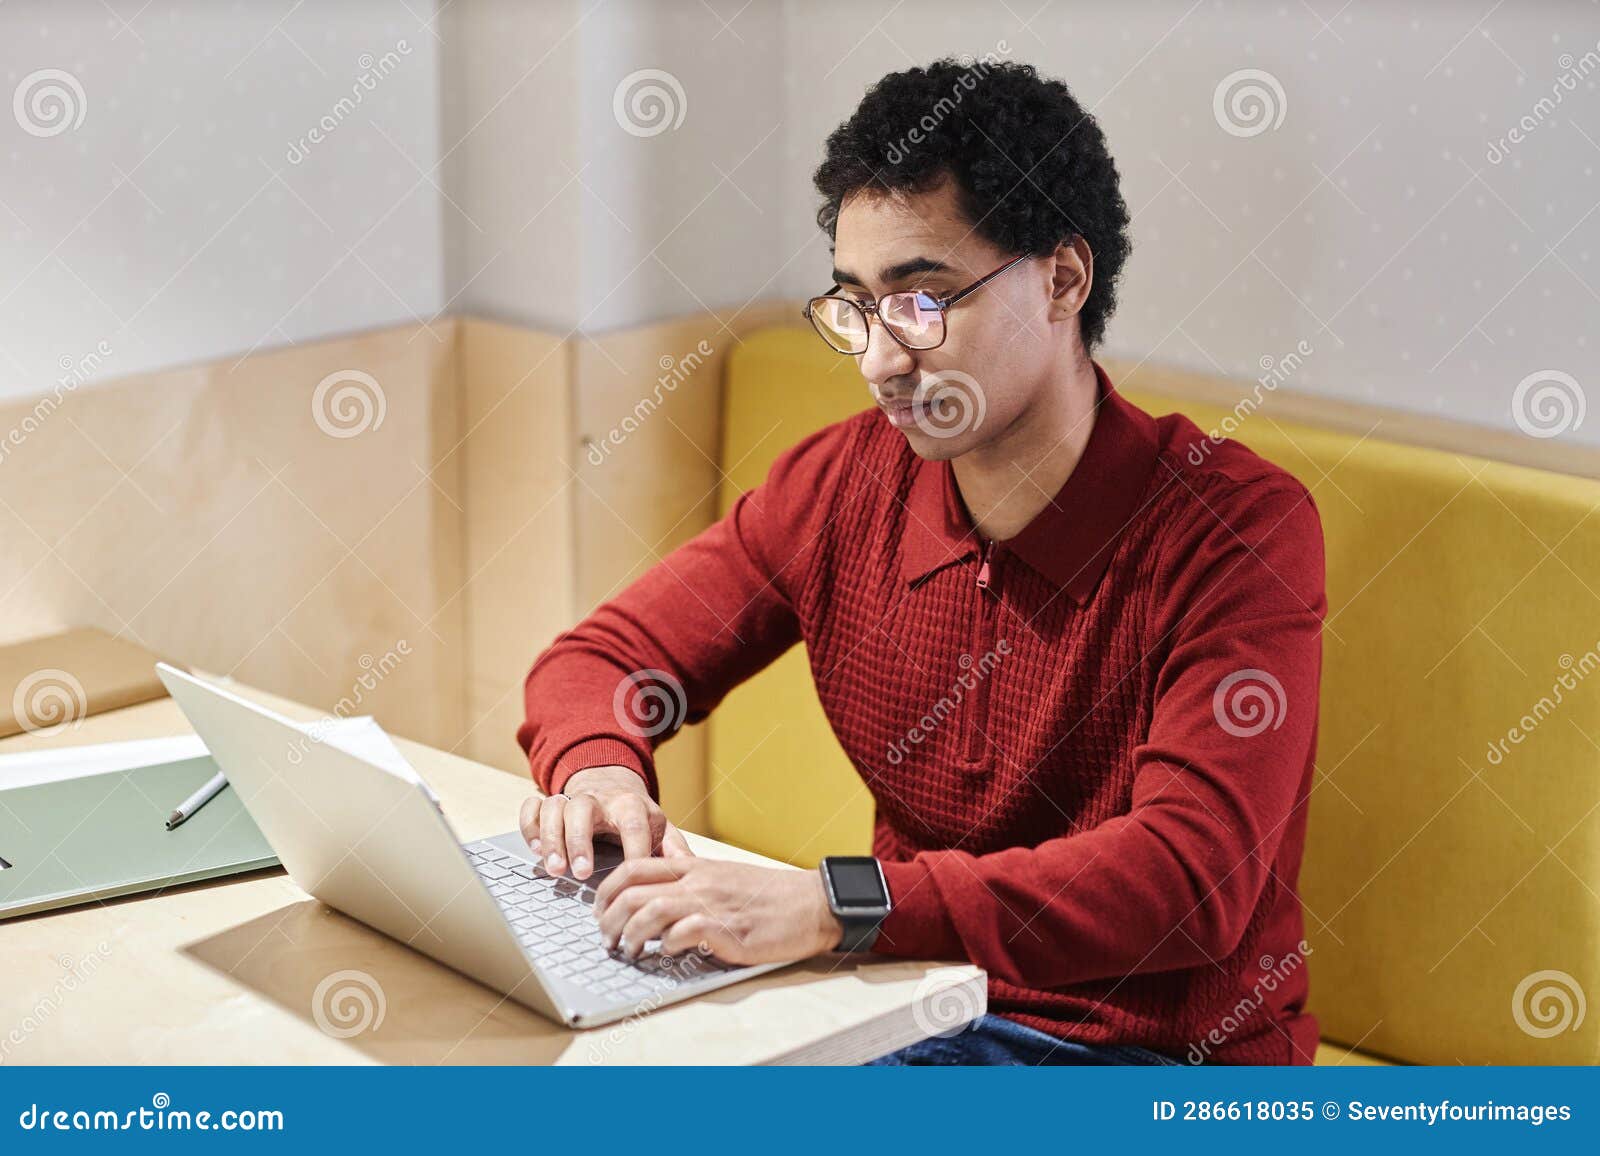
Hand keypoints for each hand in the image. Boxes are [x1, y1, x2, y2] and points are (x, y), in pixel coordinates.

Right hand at [518, 765, 692, 880]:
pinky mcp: (550, 801)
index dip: (634, 849)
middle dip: (580, 841)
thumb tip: (694, 872)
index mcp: (631, 805)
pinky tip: (535, 849)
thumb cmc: (635, 815)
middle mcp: (598, 799)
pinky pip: (532, 806)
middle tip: (582, 872)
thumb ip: (674, 849)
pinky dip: (530, 825)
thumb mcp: (659, 827)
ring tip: (556, 869)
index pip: (633, 825)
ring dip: (552, 838)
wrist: (610, 781)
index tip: (633, 876)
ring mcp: (571, 798)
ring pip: (555, 808)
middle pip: (583, 811)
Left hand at [592, 857, 843, 965]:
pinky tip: (670, 953)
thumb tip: (657, 899)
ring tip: (628, 952)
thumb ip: (692, 884)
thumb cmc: (770, 896)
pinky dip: (669, 945)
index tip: (599, 911)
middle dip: (609, 918)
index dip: (606, 890)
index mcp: (695, 867)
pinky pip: (685, 932)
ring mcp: (713, 904)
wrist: (812, 903)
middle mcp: (699, 882)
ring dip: (631, 934)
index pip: (635, 867)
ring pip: (652, 909)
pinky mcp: (729, 929)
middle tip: (606, 939)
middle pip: (634, 891)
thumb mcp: (725, 878)